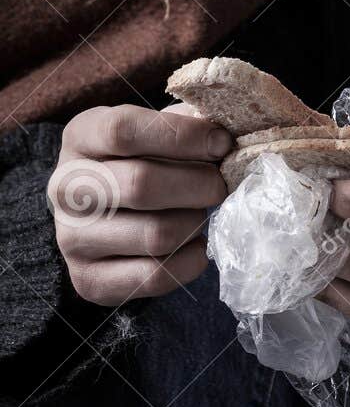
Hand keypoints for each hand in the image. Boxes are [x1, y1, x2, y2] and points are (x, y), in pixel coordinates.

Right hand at [48, 101, 232, 305]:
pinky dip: (190, 262)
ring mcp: (71, 237)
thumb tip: (226, 139)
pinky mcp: (89, 280)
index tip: (222, 143)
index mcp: (80, 137)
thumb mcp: (159, 132)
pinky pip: (156, 276)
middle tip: (220, 187)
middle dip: (199, 185)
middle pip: (141, 184)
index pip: (123, 131)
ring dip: (194, 225)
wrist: (111, 219)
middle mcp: (65, 186)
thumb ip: (188, 126)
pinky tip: (193, 246)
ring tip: (199, 216)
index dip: (182, 136)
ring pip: (155, 235)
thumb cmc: (147, 163)